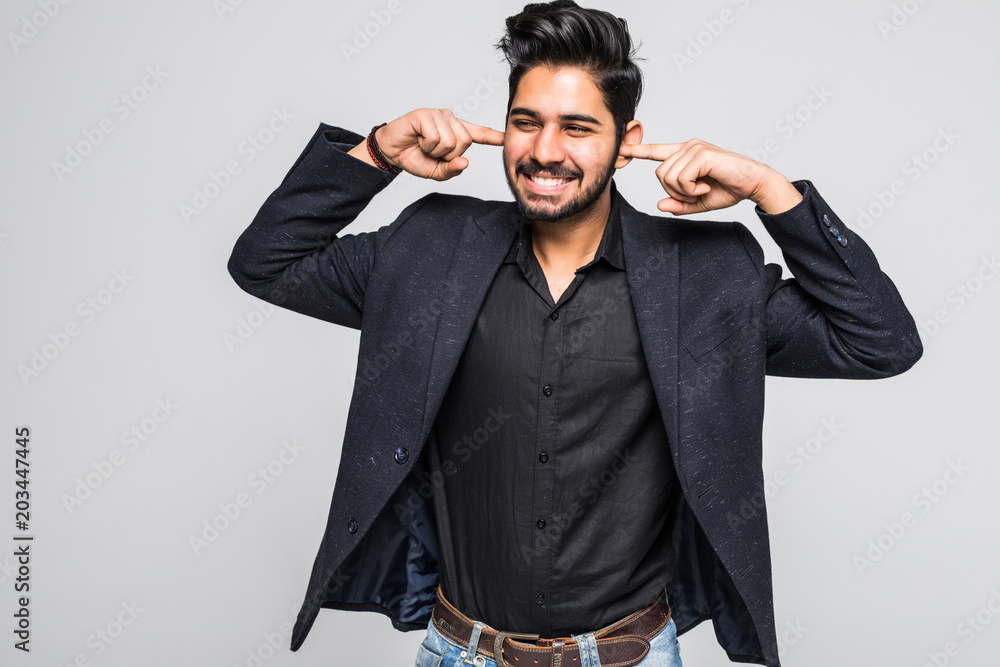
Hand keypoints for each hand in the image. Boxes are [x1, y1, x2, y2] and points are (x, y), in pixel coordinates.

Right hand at [370, 109, 503, 180]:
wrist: (391, 153)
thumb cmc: (414, 157)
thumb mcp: (436, 171)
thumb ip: (452, 169)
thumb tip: (465, 162)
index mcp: (455, 132)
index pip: (478, 134)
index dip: (492, 136)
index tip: (506, 137)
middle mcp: (450, 120)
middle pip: (465, 142)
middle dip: (447, 154)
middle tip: (432, 151)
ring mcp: (438, 115)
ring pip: (451, 141)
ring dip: (435, 150)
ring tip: (423, 144)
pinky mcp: (426, 114)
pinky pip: (436, 137)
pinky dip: (426, 144)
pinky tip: (418, 138)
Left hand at [617, 139, 801, 214]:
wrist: (753, 184)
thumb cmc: (729, 189)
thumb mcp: (698, 202)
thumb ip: (678, 204)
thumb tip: (660, 205)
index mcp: (685, 155)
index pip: (656, 151)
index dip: (638, 150)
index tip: (621, 147)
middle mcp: (687, 147)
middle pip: (659, 174)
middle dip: (674, 192)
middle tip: (696, 193)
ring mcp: (694, 148)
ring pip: (667, 177)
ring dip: (684, 192)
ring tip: (703, 189)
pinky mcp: (701, 154)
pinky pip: (680, 178)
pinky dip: (691, 190)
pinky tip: (706, 186)